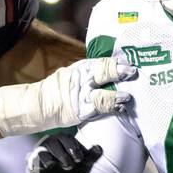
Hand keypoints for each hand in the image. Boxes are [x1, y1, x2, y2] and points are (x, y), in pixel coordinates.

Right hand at [0, 54, 135, 136]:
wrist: (39, 105)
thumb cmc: (60, 91)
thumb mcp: (74, 77)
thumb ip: (91, 75)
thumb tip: (114, 70)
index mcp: (81, 68)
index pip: (101, 62)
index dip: (116, 62)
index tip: (131, 61)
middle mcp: (80, 78)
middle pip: (102, 72)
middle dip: (118, 72)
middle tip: (133, 72)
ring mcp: (79, 95)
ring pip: (102, 93)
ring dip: (117, 95)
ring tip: (128, 97)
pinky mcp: (79, 110)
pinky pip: (97, 108)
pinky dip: (110, 107)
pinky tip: (120, 107)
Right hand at [27, 134, 103, 172]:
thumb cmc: (75, 168)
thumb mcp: (86, 163)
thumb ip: (93, 155)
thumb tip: (99, 148)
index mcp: (65, 140)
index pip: (68, 140)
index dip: (75, 149)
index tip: (80, 160)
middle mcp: (53, 142)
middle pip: (56, 141)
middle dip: (64, 154)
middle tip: (70, 166)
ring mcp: (43, 151)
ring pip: (44, 149)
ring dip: (52, 158)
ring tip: (58, 166)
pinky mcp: (35, 162)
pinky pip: (35, 159)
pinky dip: (40, 163)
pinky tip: (47, 168)